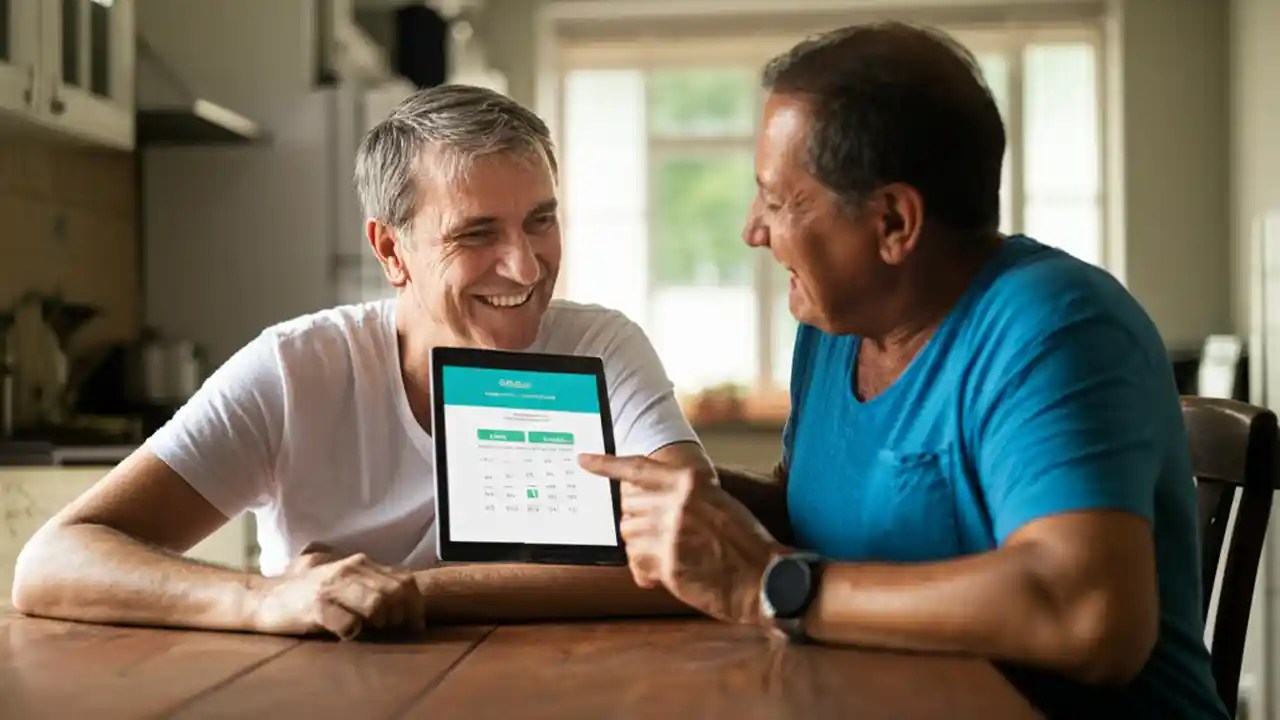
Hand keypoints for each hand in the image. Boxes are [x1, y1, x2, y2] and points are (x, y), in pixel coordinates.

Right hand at [252, 544, 427, 639]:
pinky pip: (349, 624)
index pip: (405, 581)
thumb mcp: (346, 584)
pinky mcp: (316, 606)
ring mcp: (332, 586)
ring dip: (379, 624)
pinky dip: (352, 633)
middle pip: (395, 594)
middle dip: (399, 618)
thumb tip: (409, 611)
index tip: (414, 627)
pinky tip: (344, 634)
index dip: (415, 607)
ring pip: (377, 604)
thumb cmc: (311, 596)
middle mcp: (350, 569)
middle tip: (389, 632)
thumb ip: (373, 588)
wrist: (266, 598)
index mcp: (361, 564)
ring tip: (367, 630)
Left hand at [578, 453, 787, 624]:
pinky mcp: (667, 564)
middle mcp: (676, 502)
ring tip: (668, 555)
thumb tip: (643, 501)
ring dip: (640, 547)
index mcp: (688, 481)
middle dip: (636, 522)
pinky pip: (636, 564)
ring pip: (627, 535)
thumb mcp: (715, 502)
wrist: (764, 577)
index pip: (635, 468)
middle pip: (627, 506)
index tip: (583, 460)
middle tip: (659, 535)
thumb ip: (679, 495)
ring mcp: (669, 533)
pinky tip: (665, 574)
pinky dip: (645, 571)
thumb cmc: (742, 541)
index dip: (605, 464)